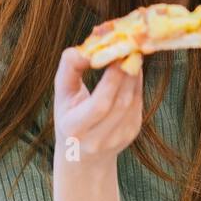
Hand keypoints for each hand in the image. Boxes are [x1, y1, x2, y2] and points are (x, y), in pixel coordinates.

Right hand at [53, 48, 143, 163]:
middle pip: (121, 102)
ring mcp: (119, 137)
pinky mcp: (132, 132)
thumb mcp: (61, 95)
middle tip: (128, 47)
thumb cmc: (68, 115)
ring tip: (130, 55)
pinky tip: (132, 70)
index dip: (112, 79)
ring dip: (134, 75)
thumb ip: (69, 69)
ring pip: (133, 101)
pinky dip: (136, 84)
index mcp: (75, 128)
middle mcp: (98, 138)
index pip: (100, 104)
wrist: (81, 153)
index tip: (117, 54)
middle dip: (126, 73)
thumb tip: (85, 49)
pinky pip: (138, 103)